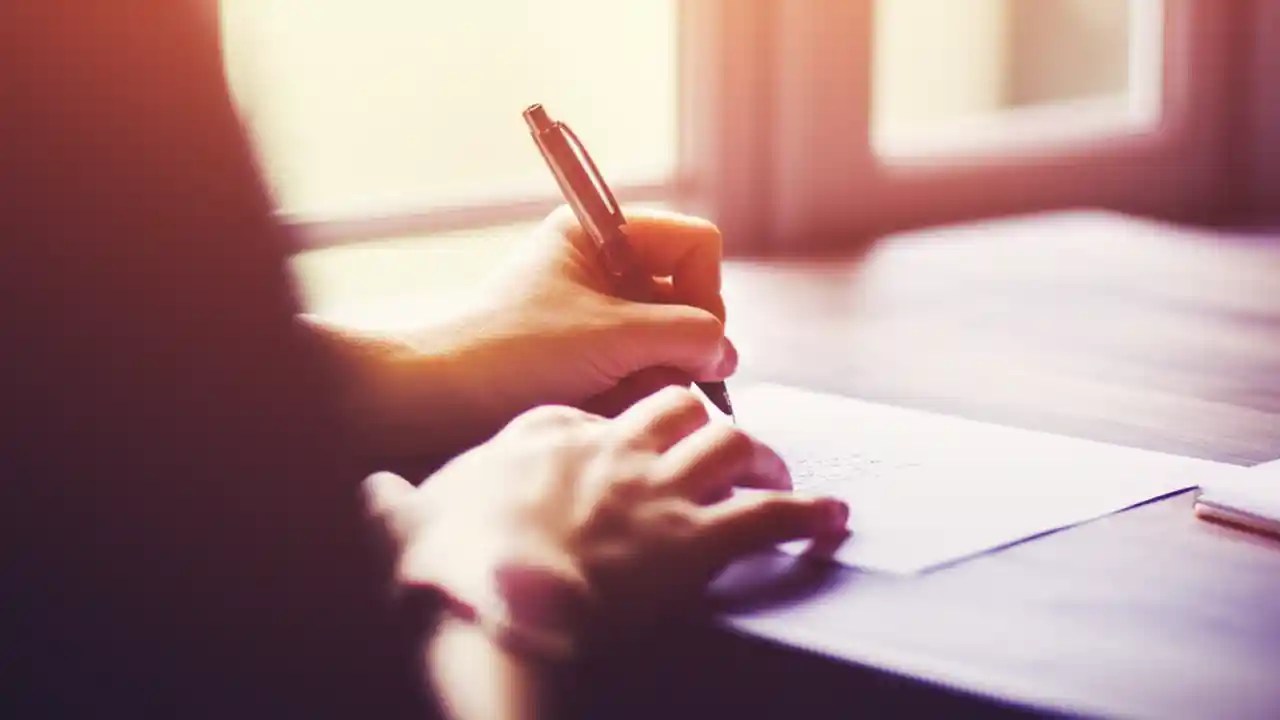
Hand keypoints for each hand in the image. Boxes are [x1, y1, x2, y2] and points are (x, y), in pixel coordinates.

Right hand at [365, 387, 847, 653]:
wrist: (499, 610)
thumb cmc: (447, 569)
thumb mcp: (401, 526)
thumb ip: (389, 506)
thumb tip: (365, 495)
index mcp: (542, 435)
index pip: (587, 407)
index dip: (610, 422)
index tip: (616, 437)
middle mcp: (611, 446)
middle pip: (674, 405)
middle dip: (695, 419)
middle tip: (709, 442)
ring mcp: (660, 488)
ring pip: (730, 441)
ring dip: (754, 456)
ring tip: (770, 470)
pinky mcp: (699, 540)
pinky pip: (772, 514)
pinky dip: (808, 515)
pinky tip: (831, 519)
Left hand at [461, 206, 736, 416]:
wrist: (446, 400)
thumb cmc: (519, 352)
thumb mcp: (615, 336)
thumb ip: (689, 334)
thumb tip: (726, 353)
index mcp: (602, 233)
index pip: (696, 244)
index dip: (706, 290)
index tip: (690, 335)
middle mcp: (604, 264)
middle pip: (688, 295)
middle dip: (679, 342)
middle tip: (654, 374)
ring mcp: (599, 312)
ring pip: (669, 339)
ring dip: (654, 373)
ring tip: (613, 393)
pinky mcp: (591, 354)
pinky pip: (642, 367)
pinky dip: (633, 390)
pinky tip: (602, 404)